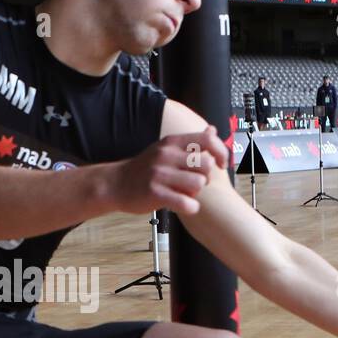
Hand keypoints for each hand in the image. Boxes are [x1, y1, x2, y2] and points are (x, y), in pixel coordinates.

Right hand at [109, 127, 227, 215]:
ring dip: (196, 192)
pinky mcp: (155, 193)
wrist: (115, 184)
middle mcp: (166, 155)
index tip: (221, 164)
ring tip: (184, 193)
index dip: (221, 153)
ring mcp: (160, 174)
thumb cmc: (144, 168)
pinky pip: (186, 202)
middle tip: (194, 182)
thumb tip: (212, 130)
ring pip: (198, 184)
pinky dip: (190, 207)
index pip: (208, 140)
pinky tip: (183, 205)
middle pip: (206, 165)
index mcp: (171, 142)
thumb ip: (190, 141)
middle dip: (206, 177)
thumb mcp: (165, 148)